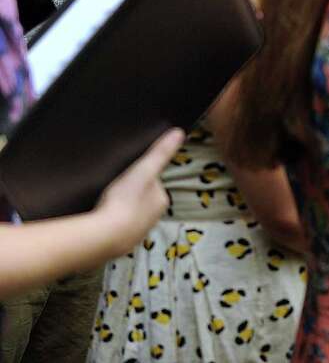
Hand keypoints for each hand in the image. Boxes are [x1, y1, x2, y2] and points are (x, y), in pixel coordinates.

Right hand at [92, 128, 184, 256]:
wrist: (104, 236)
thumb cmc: (125, 200)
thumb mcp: (144, 169)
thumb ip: (160, 152)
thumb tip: (178, 133)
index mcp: (161, 200)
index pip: (152, 182)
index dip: (138, 176)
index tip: (125, 176)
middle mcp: (154, 218)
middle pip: (141, 199)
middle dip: (129, 194)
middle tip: (113, 190)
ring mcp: (138, 232)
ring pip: (129, 214)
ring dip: (119, 209)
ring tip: (106, 204)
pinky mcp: (121, 243)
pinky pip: (117, 228)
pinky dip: (111, 223)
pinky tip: (102, 220)